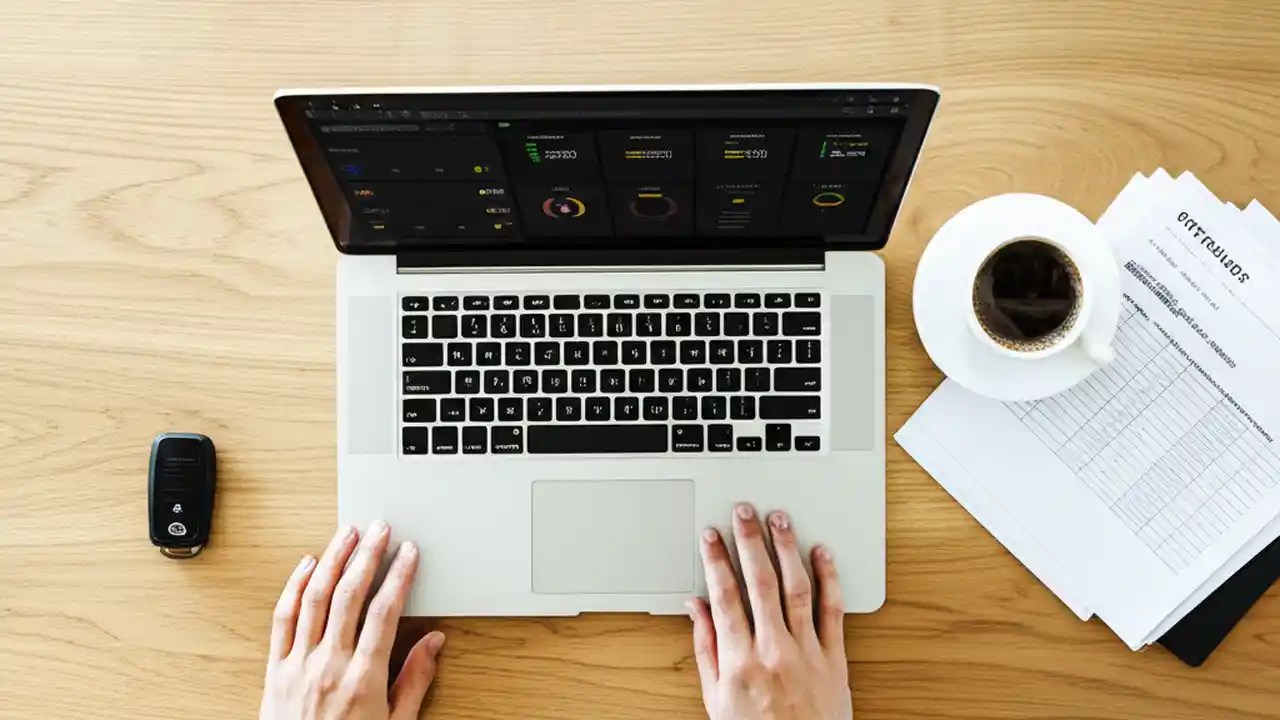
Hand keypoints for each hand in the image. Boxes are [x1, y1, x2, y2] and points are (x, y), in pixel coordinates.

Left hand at [259, 522, 444, 719]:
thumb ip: (415, 681)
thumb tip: (434, 642)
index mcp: (362, 680)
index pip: (385, 612)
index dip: (399, 576)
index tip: (408, 553)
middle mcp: (328, 666)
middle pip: (349, 595)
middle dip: (367, 555)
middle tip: (381, 529)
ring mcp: (297, 665)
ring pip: (314, 598)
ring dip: (332, 559)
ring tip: (347, 534)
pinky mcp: (275, 670)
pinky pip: (283, 618)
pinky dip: (294, 586)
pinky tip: (306, 566)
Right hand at [687, 504, 851, 719]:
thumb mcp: (715, 699)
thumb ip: (706, 648)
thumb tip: (696, 608)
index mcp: (739, 662)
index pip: (724, 596)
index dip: (715, 560)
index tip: (711, 535)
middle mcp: (773, 653)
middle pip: (760, 583)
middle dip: (749, 541)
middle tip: (744, 511)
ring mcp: (807, 654)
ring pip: (796, 588)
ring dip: (787, 548)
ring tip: (780, 519)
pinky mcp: (835, 660)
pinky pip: (833, 611)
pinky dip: (829, 578)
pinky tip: (822, 553)